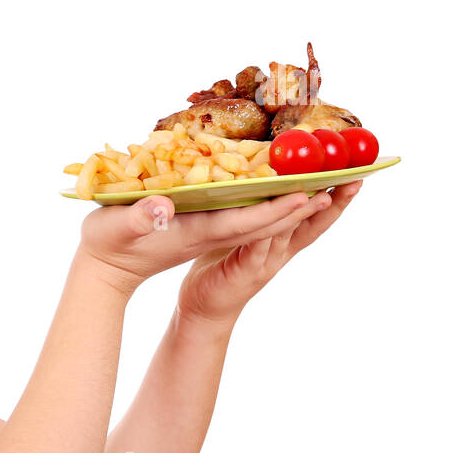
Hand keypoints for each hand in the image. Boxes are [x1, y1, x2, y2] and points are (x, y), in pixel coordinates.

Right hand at [78, 188, 330, 296]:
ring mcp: (214, 233)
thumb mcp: (118, 229)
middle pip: (271, 222)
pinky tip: (291, 186)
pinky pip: (254, 214)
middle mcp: (214, 235)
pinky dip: (278, 201)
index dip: (278, 209)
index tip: (311, 194)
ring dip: (301, 202)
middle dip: (308, 205)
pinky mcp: (209, 228)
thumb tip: (161, 208)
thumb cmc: (107, 247)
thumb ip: (139, 219)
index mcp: (199, 234)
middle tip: (348, 183)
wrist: (104, 271)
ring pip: (268, 219)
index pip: (248, 223)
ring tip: (334, 181)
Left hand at [176, 180, 362, 324]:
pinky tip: (277, 220)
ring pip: (289, 234)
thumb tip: (258, 179)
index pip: (314, 218)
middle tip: (354, 181)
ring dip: (306, 214)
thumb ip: (252, 213)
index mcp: (281, 243)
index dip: (335, 198)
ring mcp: (264, 262)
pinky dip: (269, 234)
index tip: (353, 176)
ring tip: (325, 195)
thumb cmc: (219, 267)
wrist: (204, 308)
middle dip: (335, 203)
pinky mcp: (245, 270)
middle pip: (312, 225)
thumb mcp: (241, 235)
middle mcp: (279, 253)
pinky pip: (258, 249)